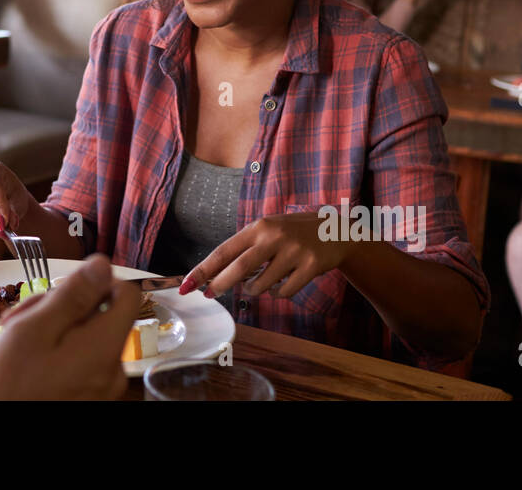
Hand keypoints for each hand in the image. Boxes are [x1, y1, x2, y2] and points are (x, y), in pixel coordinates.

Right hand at [0, 255, 139, 399]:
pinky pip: (80, 362)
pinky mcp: (88, 398)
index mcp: (104, 347)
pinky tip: (26, 360)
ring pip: (85, 337)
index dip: (97, 282)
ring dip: (52, 329)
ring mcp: (102, 388)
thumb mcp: (33, 331)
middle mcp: (112, 369)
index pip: (128, 294)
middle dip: (60, 307)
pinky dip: (56, 353)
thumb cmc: (8, 388)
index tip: (61, 289)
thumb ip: (72, 296)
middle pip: (101, 315)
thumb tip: (102, 265)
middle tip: (19, 319)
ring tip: (15, 340)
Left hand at [181, 212, 349, 300]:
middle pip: (239, 268)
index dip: (203, 269)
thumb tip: (216, 275)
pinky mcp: (310, 266)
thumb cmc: (293, 233)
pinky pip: (284, 292)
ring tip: (260, 283)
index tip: (187, 284)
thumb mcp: (268, 231)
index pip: (224, 250)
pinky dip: (278, 294)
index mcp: (259, 227)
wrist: (335, 231)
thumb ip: (245, 249)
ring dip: (254, 290)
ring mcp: (293, 251)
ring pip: (261, 285)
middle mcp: (274, 237)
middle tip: (209, 295)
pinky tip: (284, 282)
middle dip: (220, 285)